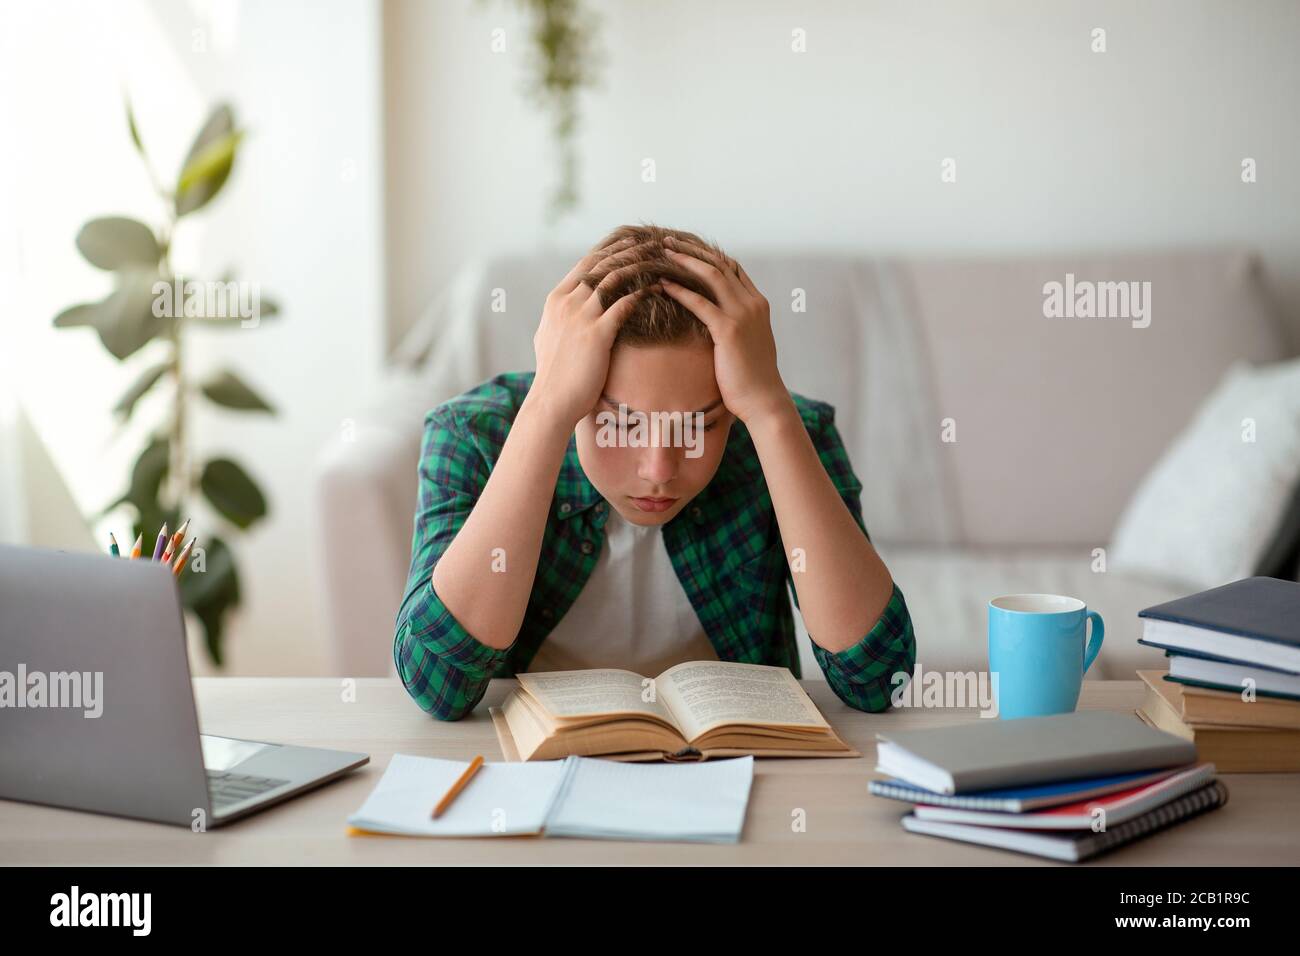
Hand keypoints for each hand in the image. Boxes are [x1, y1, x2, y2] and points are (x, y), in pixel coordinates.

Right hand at [528, 238, 657, 428]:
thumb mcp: (547, 337)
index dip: (608, 250)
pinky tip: (658, 288)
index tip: (628, 241)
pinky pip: (625, 305)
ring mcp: (580, 316)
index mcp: (555, 300)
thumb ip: (558, 318)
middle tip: (649, 241)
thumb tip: (564, 308)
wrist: (552, 401)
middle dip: (626, 249)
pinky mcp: (597, 334)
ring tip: (659, 258)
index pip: (584, 264)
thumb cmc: (553, 375)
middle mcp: (566, 302)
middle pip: (600, 264)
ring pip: (613, 278)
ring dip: (638, 265)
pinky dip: (643, 293)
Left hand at [658, 237, 790, 424]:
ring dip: (684, 261)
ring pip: (711, 275)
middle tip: (667, 241)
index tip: (684, 247)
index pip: (731, 266)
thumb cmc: (752, 376)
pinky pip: (700, 303)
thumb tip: (715, 318)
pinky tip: (663, 284)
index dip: (707, 253)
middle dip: (692, 249)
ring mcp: (743, 314)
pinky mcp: (729, 330)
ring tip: (661, 253)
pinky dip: (680, 290)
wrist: (763, 400)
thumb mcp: (748, 341)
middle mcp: (753, 302)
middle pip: (719, 263)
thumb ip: (736, 322)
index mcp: (758, 303)